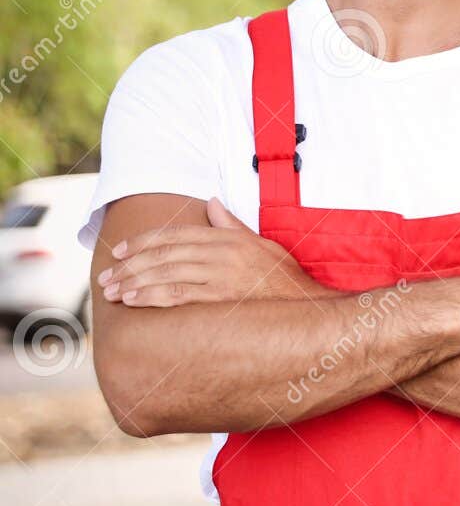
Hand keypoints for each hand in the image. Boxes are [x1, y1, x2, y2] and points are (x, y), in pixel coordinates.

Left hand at [98, 197, 332, 306]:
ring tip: (112, 291)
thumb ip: (232, 224)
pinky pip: (179, 294)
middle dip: (130, 264)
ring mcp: (221, 275)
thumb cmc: (284, 277)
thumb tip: (212, 201)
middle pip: (165, 253)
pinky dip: (151, 296)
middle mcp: (221, 252)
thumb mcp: (261, 243)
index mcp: (227, 237)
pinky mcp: (221, 298)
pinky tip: (133, 300)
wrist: (307, 304)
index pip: (176, 234)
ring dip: (134, 282)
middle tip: (107, 276)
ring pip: (166, 273)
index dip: (144, 242)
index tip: (120, 251)